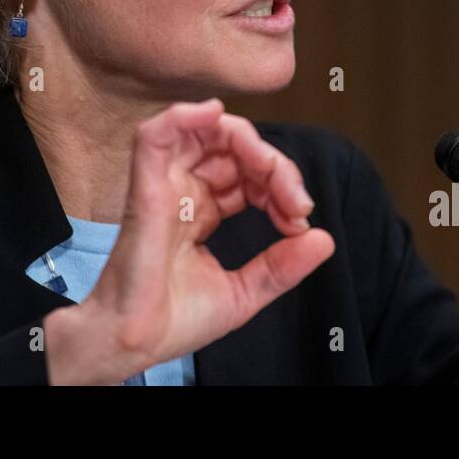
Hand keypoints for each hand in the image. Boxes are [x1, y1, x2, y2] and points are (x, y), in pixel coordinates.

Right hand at [46, 99, 334, 383]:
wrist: (135, 344)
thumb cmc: (173, 321)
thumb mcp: (245, 292)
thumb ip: (282, 266)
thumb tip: (323, 240)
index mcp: (202, 211)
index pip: (247, 174)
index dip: (280, 185)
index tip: (300, 220)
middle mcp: (183, 192)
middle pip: (232, 147)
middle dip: (273, 164)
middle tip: (295, 201)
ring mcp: (164, 186)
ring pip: (202, 132)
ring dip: (244, 138)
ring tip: (267, 166)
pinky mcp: (146, 188)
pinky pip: (156, 136)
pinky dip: (184, 115)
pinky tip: (214, 113)